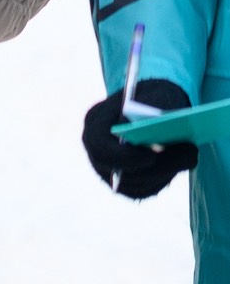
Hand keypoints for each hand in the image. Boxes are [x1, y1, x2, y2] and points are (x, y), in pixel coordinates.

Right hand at [82, 79, 197, 197]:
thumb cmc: (153, 97)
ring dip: (165, 172)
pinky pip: (144, 189)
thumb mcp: (155, 94)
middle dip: (155, 168)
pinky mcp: (124, 182)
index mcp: (95, 123)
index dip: (124, 156)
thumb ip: (149, 106)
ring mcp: (108, 169)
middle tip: (188, 155)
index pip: (100, 147)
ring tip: (190, 154)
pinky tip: (180, 162)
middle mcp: (96, 150)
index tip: (152, 155)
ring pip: (135, 184)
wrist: (153, 107)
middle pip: (120, 172)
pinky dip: (164, 178)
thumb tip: (142, 126)